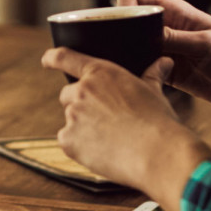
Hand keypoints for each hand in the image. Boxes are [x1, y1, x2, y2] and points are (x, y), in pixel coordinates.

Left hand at [41, 46, 207, 201]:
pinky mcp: (68, 141)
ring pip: (70, 120)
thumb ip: (152, 75)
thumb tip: (164, 62)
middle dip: (80, 105)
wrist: (156, 154)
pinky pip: (68, 141)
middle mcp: (81, 91)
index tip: (46, 59)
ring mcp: (72, 116)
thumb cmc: (158, 121)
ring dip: (83, 128)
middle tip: (104, 119)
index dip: (52, 57)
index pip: (66, 57)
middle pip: (67, 95)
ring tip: (110, 139)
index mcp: (100, 73)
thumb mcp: (154, 92)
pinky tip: (102, 151)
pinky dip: (80, 147)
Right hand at [117, 0, 210, 108]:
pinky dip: (135, 70)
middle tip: (118, 48)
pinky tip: (135, 78)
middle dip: (119, 31)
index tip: (123, 23)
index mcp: (174, 11)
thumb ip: (173, 37)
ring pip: (132, 44)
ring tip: (124, 65)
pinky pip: (141, 66)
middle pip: (129, 20)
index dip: (124, 4)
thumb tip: (140, 34)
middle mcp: (165, 27)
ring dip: (126, 53)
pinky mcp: (163, 69)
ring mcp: (163, 48)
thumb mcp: (203, 44)